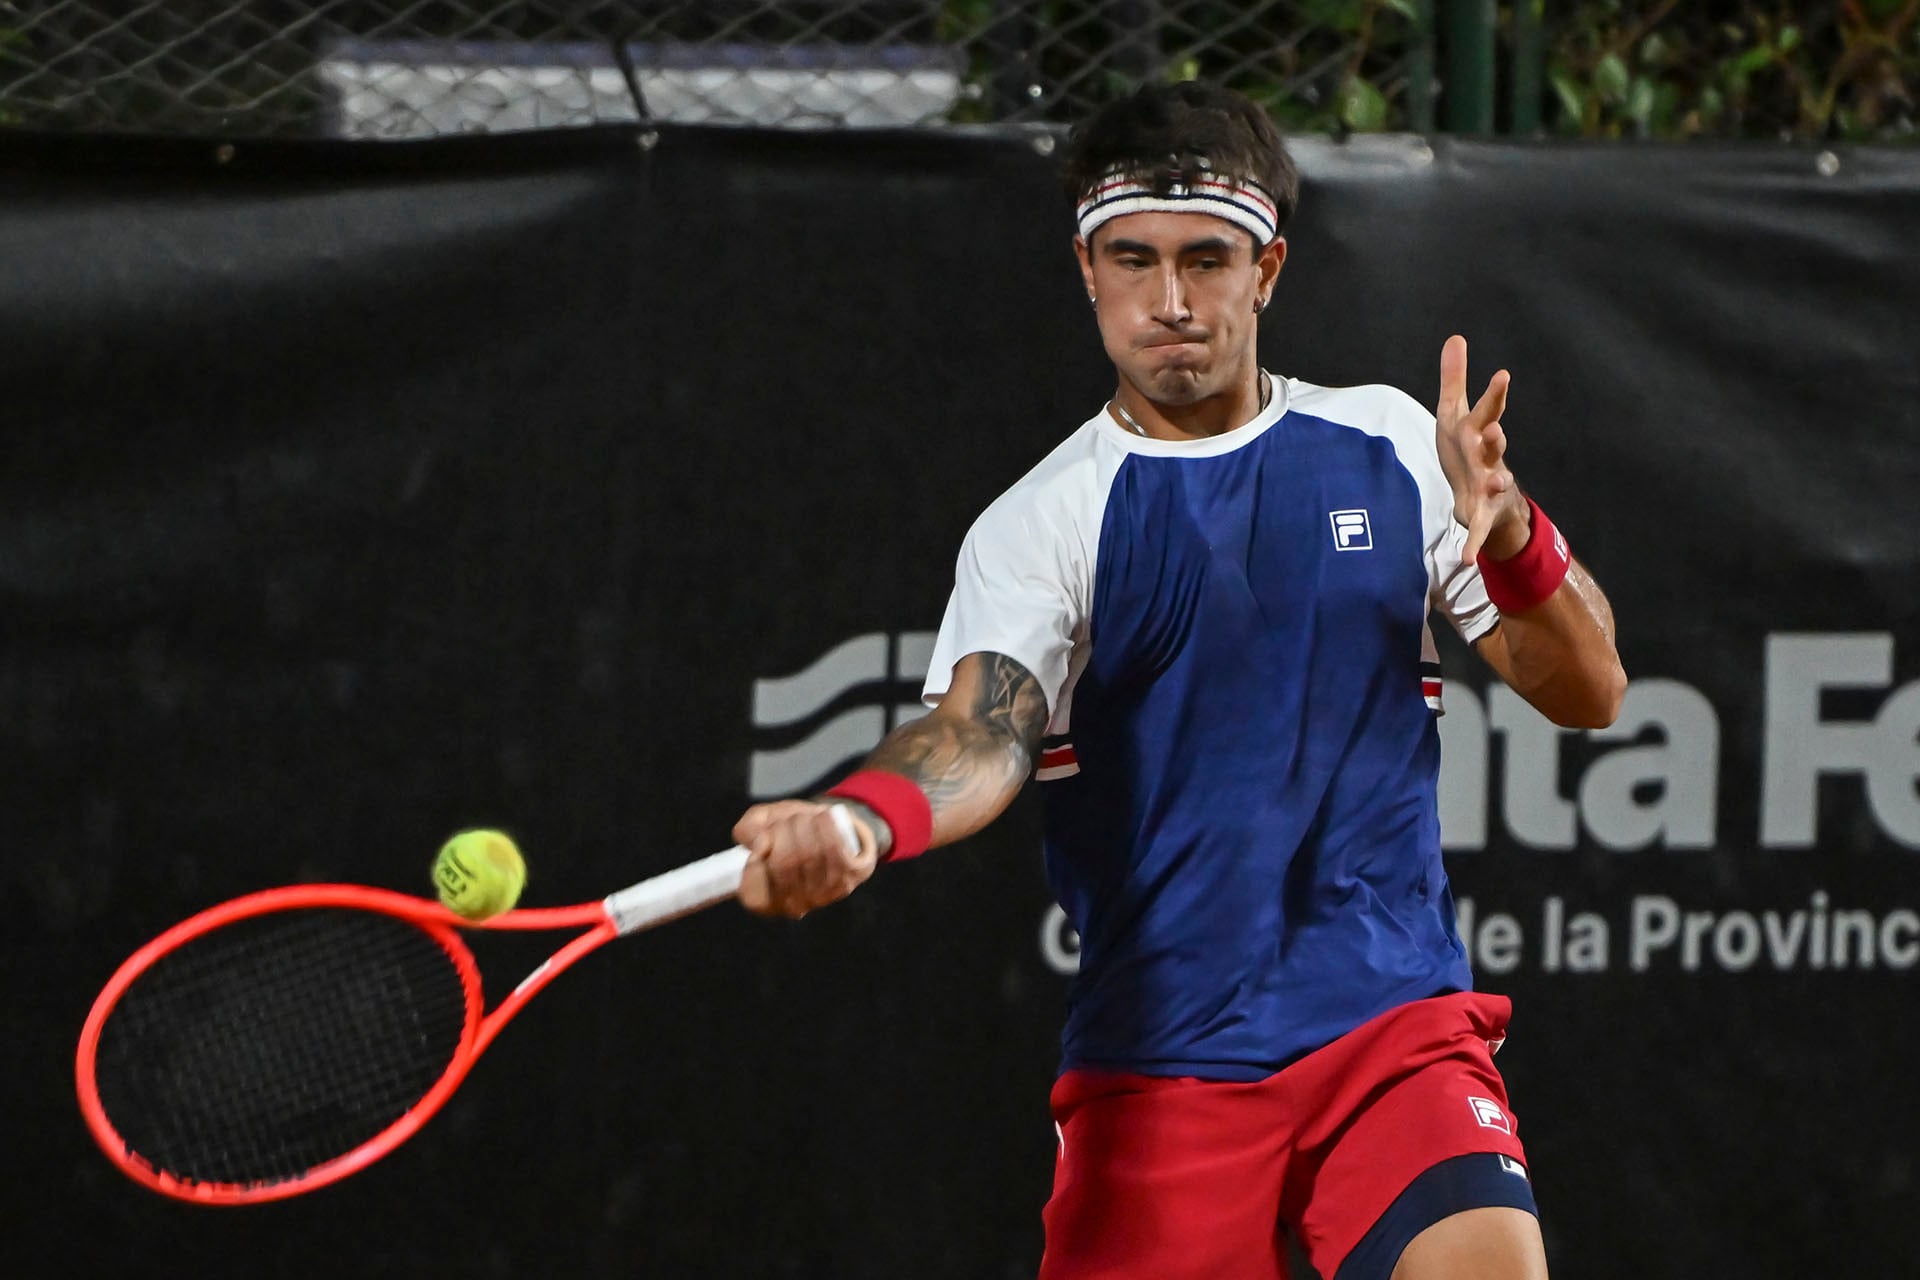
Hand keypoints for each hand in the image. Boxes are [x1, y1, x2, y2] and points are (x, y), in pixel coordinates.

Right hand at [733, 800, 876, 918]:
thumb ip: (748, 831)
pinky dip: (827, 829)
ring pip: (810, 855)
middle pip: (785, 864)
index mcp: (766, 901)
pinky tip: (823, 817)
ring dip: (805, 826)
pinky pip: (836, 852)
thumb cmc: (788, 829)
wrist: (834, 826)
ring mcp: (825, 895)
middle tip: (788, 819)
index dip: (754, 864)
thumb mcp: (760, 824)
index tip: (763, 838)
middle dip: (783, 830)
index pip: (753, 895)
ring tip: (806, 816)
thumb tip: (762, 845)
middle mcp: (794, 906)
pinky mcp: (851, 877)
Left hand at [1434, 334, 1529, 561]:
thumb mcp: (1455, 414)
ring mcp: (1488, 487)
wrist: (1484, 496)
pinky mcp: (1480, 515)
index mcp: (1479, 433)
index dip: (1495, 394)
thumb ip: (1455, 378)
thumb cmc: (1468, 449)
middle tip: (1495, 428)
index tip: (1501, 374)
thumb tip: (1455, 336)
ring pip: (1495, 483)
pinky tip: (1466, 560)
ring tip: (1495, 480)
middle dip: (1495, 437)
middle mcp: (1490, 458)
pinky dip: (1472, 545)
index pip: (1488, 410)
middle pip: (1494, 445)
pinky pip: (1478, 531)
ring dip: (1495, 481)